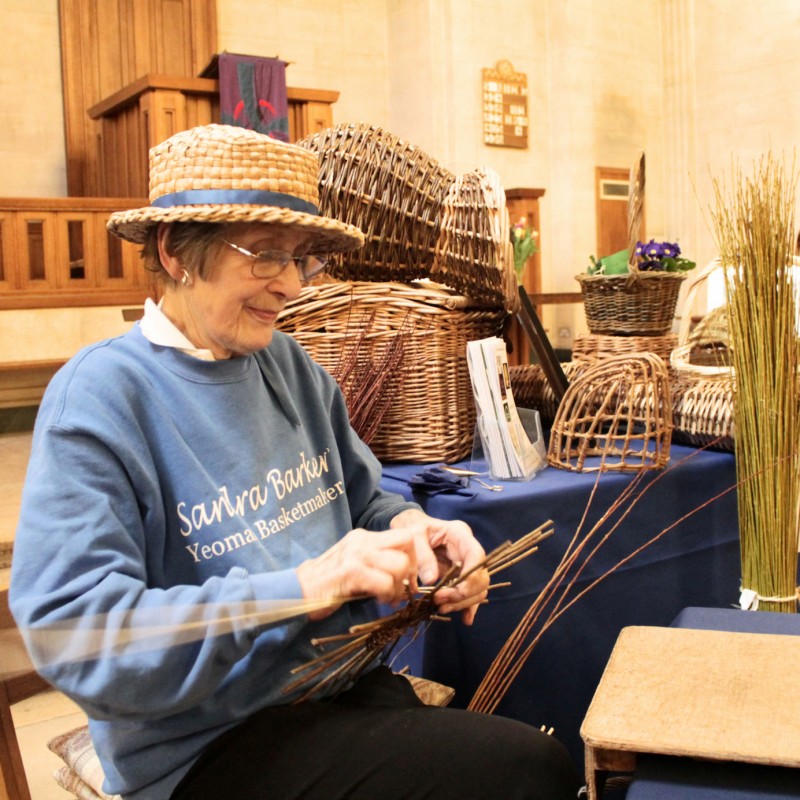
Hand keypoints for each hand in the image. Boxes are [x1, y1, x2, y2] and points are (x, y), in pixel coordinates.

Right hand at [296, 528, 418, 620]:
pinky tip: (379, 600)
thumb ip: (376, 563)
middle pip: (406, 542)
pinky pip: (385, 582)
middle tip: (404, 588)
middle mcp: (361, 540)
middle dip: (412, 568)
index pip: (403, 535)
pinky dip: (388, 595)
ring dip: (400, 586)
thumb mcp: (353, 564)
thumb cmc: (327, 583)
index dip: (413, 556)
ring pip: (399, 564)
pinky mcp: (351, 571)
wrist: (297, 591)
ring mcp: (356, 554)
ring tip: (390, 598)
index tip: (409, 577)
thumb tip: (405, 576)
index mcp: (363, 536)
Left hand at [390, 508, 488, 624]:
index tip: (455, 591)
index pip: (477, 556)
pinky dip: (468, 606)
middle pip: (481, 577)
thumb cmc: (412, 526)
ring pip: (477, 589)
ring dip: (462, 602)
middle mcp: (467, 549)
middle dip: (464, 594)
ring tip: (442, 608)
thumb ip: (422, 555)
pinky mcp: (459, 576)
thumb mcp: (413, 534)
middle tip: (440, 602)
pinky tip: (466, 619)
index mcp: (460, 534)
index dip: (471, 577)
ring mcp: (466, 564)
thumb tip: (431, 580)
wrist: (409, 527)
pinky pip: (470, 594)